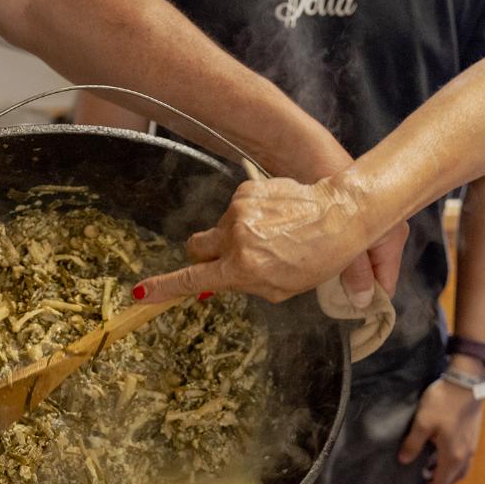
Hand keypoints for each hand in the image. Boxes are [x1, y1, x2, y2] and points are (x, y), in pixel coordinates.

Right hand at [134, 176, 404, 303]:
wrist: (342, 213)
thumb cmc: (319, 257)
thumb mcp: (284, 287)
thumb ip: (248, 286)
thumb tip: (219, 283)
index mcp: (243, 268)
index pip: (193, 279)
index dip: (165, 288)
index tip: (142, 292)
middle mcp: (235, 238)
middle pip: (196, 247)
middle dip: (206, 255)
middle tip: (231, 259)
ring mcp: (238, 211)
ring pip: (220, 228)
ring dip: (236, 235)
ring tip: (274, 237)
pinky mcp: (247, 190)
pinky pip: (237, 209)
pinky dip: (250, 216)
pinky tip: (278, 219)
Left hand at [399, 375, 484, 483]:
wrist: (467, 382)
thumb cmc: (443, 402)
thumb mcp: (422, 422)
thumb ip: (413, 444)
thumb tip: (404, 460)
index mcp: (452, 455)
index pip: (440, 482)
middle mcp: (466, 454)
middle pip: (453, 479)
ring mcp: (472, 445)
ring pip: (461, 470)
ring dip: (447, 476)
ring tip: (432, 473)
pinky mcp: (474, 435)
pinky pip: (464, 459)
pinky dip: (454, 465)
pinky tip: (443, 456)